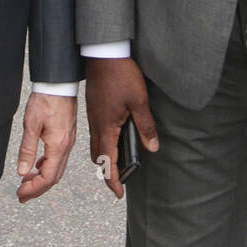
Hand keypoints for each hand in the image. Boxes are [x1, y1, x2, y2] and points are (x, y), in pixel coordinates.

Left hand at [15, 93, 76, 202]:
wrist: (58, 83)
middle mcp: (66, 146)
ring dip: (42, 179)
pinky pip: (59, 159)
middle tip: (22, 195)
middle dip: (37, 189)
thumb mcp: (31, 124)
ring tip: (26, 182)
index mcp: (58, 146)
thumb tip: (22, 171)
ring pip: (57, 170)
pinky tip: (37, 166)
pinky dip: (47, 167)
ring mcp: (68, 142)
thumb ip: (27, 150)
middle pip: (54, 178)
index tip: (20, 193)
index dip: (33, 189)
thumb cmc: (46, 99)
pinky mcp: (67, 136)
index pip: (47, 178)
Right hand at [85, 57, 158, 199]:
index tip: (119, 193)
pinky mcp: (94, 107)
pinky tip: (117, 133)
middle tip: (120, 178)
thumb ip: (145, 127)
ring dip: (105, 155)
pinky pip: (97, 131)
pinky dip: (104, 140)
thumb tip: (152, 147)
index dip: (113, 180)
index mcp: (106, 127)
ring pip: (95, 143)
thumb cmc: (121, 75)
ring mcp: (93, 115)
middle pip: (97, 156)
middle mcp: (96, 124)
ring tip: (119, 159)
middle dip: (107, 170)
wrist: (103, 53)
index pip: (107, 162)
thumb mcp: (139, 102)